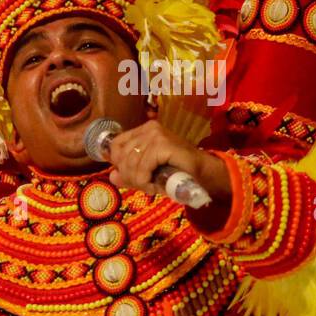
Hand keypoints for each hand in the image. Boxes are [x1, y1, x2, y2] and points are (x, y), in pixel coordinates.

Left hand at [105, 121, 229, 209]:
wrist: (202, 173)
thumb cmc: (177, 172)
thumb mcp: (148, 173)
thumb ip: (130, 174)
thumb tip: (113, 177)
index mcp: (143, 130)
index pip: (116, 145)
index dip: (118, 164)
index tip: (132, 177)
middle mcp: (149, 128)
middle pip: (122, 156)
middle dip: (130, 176)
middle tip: (144, 186)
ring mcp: (156, 134)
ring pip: (131, 163)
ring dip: (139, 181)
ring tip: (151, 187)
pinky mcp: (162, 144)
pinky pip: (143, 167)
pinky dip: (146, 181)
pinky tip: (155, 186)